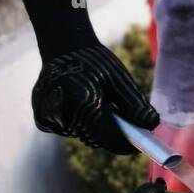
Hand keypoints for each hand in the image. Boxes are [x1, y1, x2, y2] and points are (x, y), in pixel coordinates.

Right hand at [31, 44, 159, 153]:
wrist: (65, 46)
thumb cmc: (95, 61)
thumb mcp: (119, 79)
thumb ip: (135, 105)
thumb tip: (152, 126)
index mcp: (82, 100)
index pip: (107, 137)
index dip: (125, 144)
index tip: (139, 146)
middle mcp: (61, 112)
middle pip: (93, 138)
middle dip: (111, 135)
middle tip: (125, 123)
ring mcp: (48, 117)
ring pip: (80, 135)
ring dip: (94, 128)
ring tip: (101, 105)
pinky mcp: (42, 118)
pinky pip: (66, 130)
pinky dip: (78, 123)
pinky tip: (81, 105)